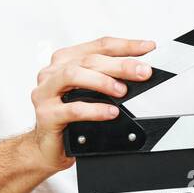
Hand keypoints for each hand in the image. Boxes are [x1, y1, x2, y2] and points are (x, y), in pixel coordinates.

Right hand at [28, 37, 154, 171]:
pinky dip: (94, 109)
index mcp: (65, 60)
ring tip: (122, 91)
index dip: (126, 45)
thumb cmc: (70, 116)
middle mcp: (53, 72)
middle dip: (119, 65)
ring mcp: (46, 92)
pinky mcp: (46, 114)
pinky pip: (72, 109)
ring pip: (73, 75)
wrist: (49, 146)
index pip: (99, 46)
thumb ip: (107, 78)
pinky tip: (111, 112)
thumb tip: (139, 72)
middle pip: (89, 60)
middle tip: (142, 72)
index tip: (147, 47)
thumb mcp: (90, 92)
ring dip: (102, 81)